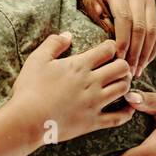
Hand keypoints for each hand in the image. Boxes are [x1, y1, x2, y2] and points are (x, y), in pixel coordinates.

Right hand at [13, 32, 133, 143]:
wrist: (26, 120)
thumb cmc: (29, 88)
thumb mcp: (37, 59)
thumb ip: (53, 44)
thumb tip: (67, 34)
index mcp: (79, 65)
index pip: (108, 49)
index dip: (111, 46)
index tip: (108, 49)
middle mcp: (92, 82)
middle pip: (122, 67)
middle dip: (122, 64)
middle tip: (116, 66)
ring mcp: (94, 103)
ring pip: (123, 88)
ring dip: (124, 83)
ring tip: (119, 82)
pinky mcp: (93, 122)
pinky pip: (119, 118)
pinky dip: (127, 112)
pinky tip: (128, 107)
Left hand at [97, 0, 155, 77]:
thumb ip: (92, 2)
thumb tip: (98, 14)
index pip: (124, 18)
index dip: (122, 40)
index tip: (118, 58)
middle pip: (140, 27)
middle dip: (135, 52)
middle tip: (128, 71)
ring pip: (152, 30)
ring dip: (145, 54)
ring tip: (137, 71)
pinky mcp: (153, 5)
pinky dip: (151, 48)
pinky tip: (144, 62)